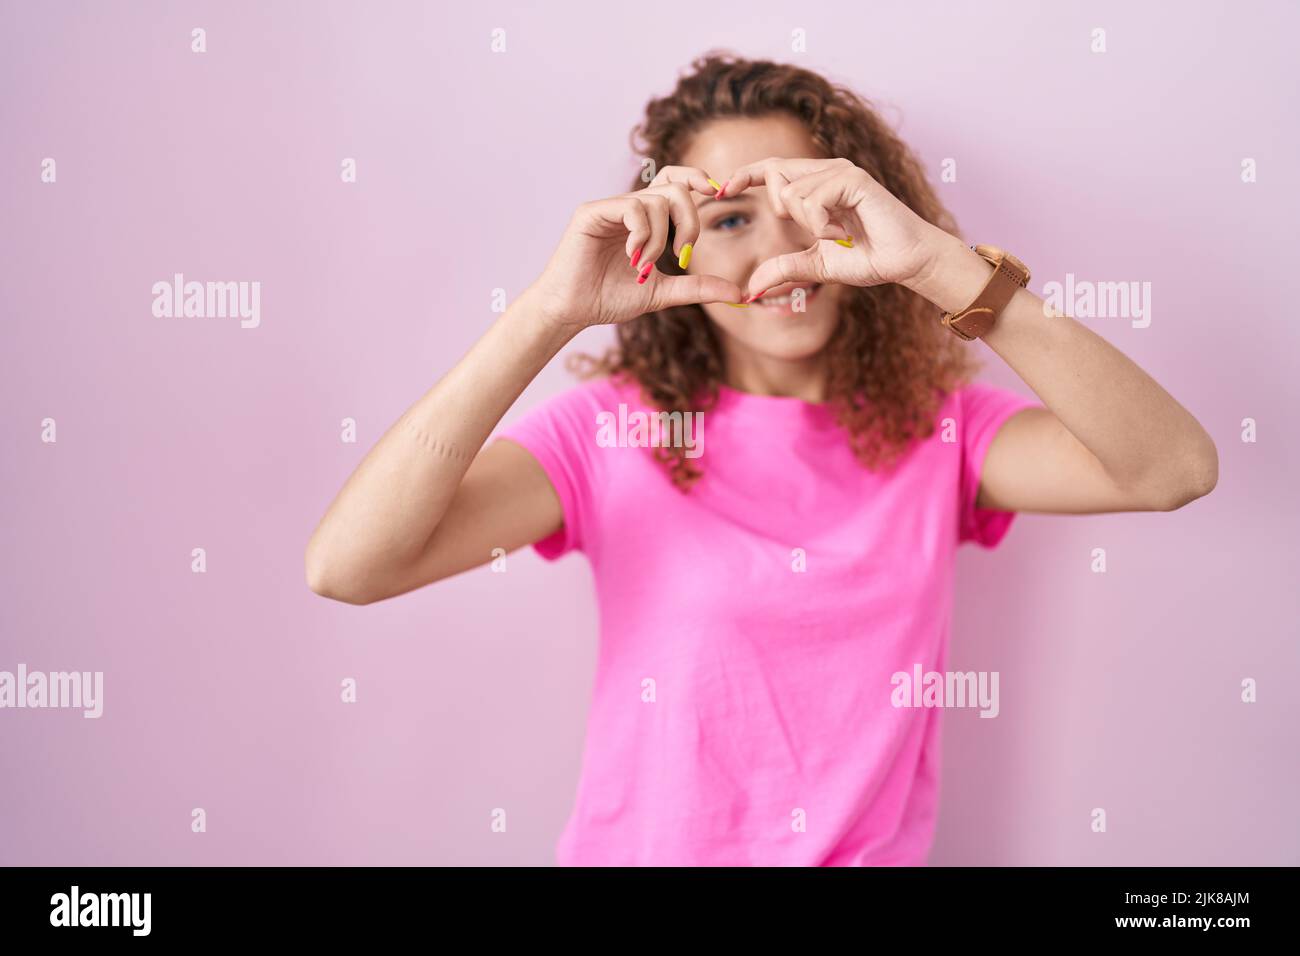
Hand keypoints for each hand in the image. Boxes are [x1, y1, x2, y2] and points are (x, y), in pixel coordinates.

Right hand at [526, 167, 744, 329]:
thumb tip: (738, 291)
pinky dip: (641, 234)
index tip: (718, 194)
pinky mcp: (592, 212)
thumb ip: (696, 287)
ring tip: (643, 265)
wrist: (572, 311)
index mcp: (644, 219)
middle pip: (674, 186)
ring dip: (659, 238)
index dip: (698, 178)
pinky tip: (631, 256)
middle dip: (689, 220)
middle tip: (682, 253)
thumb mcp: (661, 293)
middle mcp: (628, 207)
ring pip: (656, 200)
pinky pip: (632, 208)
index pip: (675, 182)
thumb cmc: (608, 299)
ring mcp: (610, 207)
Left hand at [721, 157, 948, 300]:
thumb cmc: (869, 258)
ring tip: (836, 235)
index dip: (743, 175)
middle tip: (814, 232)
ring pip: (792, 191)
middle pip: (773, 173)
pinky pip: (812, 198)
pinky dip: (820, 223)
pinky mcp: (853, 179)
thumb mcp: (816, 266)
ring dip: (808, 224)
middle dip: (779, 208)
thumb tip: (750, 288)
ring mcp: (840, 171)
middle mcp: (826, 170)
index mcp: (816, 184)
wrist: (906, 261)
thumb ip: (784, 269)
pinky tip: (840, 232)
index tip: (720, 192)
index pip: (770, 169)